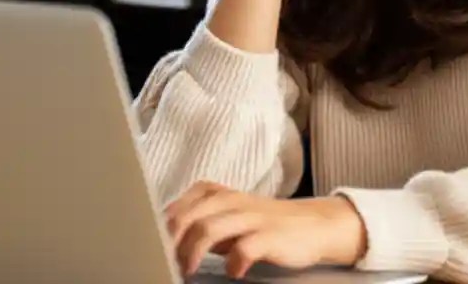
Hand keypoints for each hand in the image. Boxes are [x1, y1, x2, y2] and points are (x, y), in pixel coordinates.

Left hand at [166, 181, 366, 278]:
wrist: (314, 224)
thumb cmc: (264, 223)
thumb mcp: (229, 216)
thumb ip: (200, 222)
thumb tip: (165, 239)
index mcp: (217, 194)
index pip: (178, 207)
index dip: (161, 229)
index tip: (153, 249)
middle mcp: (232, 201)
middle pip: (188, 217)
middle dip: (171, 243)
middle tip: (166, 264)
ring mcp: (251, 217)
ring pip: (209, 229)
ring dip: (192, 252)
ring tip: (188, 270)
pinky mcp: (271, 235)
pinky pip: (245, 247)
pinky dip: (233, 262)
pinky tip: (233, 271)